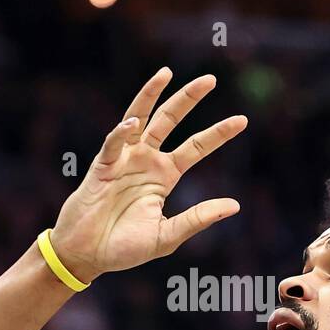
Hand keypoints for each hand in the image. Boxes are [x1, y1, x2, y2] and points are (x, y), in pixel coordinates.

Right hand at [50, 69, 247, 280]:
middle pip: (170, 121)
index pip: (196, 147)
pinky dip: (122, 131)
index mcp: (165, 176)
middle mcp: (146, 161)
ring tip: (166, 73)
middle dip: (189, 99)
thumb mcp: (168, 236)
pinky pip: (113, 143)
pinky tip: (133, 124)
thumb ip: (198, 219)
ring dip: (151, 94)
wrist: (87, 256)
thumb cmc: (125, 248)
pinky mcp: (102, 166)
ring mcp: (123, 159)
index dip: (218, 133)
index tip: (242, 120)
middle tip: (211, 79)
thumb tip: (235, 205)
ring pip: (140, 118)